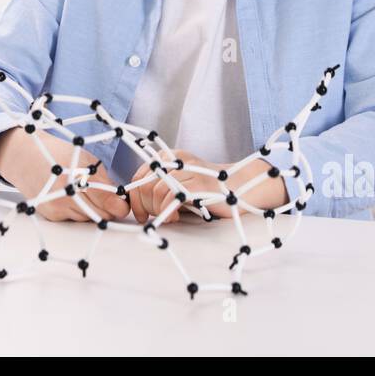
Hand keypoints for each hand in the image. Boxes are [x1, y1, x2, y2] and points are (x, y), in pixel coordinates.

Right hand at [0, 125, 129, 222]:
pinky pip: (74, 219)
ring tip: (87, 194)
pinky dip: (79, 211)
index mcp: (79, 177)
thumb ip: (104, 180)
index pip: (108, 202)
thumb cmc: (58, 154)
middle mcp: (68, 195)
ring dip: (94, 211)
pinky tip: (73, 198)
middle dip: (109, 209)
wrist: (26, 158)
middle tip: (110, 200)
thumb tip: (120, 199)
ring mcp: (58, 207)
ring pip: (89, 219)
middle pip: (101, 215)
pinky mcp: (51, 215)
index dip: (120, 206)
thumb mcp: (86, 159)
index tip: (124, 204)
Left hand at [128, 148, 288, 224]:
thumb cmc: (206, 191)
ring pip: (155, 190)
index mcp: (168, 157)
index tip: (140, 215)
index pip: (139, 176)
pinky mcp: (197, 183)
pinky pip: (171, 196)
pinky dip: (167, 210)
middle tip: (154, 218)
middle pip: (144, 184)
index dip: (134, 198)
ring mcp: (187, 170)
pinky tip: (175, 217)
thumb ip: (159, 189)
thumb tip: (136, 204)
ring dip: (156, 210)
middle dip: (144, 206)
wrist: (240, 188)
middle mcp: (176, 159)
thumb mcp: (179, 186)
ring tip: (169, 217)